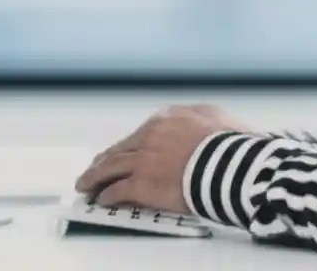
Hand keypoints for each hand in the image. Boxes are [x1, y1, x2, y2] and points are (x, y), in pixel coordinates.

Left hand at [75, 104, 244, 212]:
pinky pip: (118, 190)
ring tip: (86, 184)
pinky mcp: (141, 183)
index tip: (125, 151)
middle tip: (96, 167)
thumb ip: (205, 117)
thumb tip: (210, 122)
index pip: (141, 132)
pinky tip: (104, 199)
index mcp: (168, 118)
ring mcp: (143, 159)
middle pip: (120, 148)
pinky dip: (108, 195)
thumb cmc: (230, 144)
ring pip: (109, 167)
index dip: (131, 144)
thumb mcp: (219, 118)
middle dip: (105, 159)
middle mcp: (150, 135)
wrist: (228, 164)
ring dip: (94, 177)